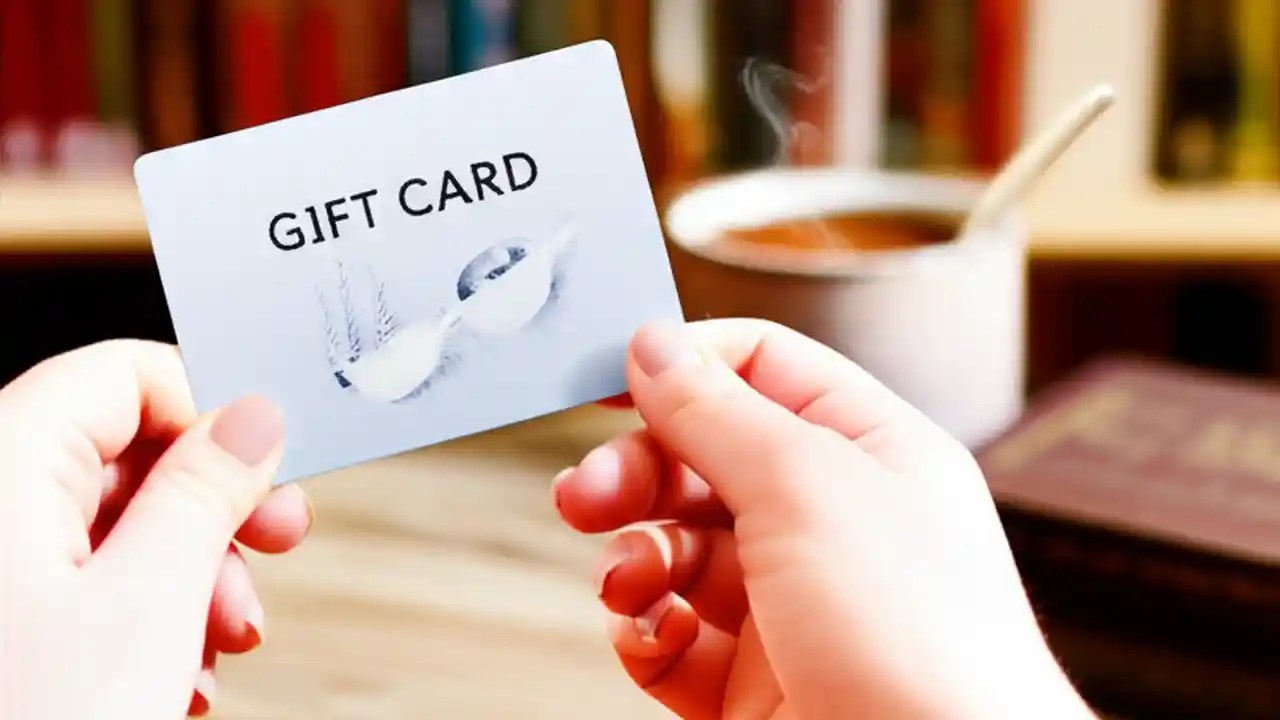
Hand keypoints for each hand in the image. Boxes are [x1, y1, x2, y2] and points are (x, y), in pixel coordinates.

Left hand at [2, 341, 311, 718]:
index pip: (124, 374)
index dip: (209, 413)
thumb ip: (205, 490)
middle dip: (211, 510)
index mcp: (4, 463)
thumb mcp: (150, 602)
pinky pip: (84, 583)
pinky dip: (147, 617)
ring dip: (190, 576)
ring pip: (115, 525)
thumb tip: (253, 417)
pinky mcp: (3, 622)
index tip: (268, 471)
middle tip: (271, 548)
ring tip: (219, 642)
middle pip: (126, 453)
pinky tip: (175, 673)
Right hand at [553, 321, 1094, 718]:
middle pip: (703, 459)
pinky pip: (674, 636)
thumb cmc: (917, 638)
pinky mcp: (757, 683)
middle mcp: (831, 521)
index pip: (761, 367)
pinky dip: (647, 632)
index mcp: (869, 450)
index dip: (681, 364)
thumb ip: (718, 412)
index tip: (601, 374)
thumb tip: (652, 344)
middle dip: (637, 471)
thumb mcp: (807, 489)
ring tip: (629, 581)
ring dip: (636, 556)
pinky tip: (657, 636)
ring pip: (679, 550)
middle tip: (584, 496)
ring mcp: (793, 605)